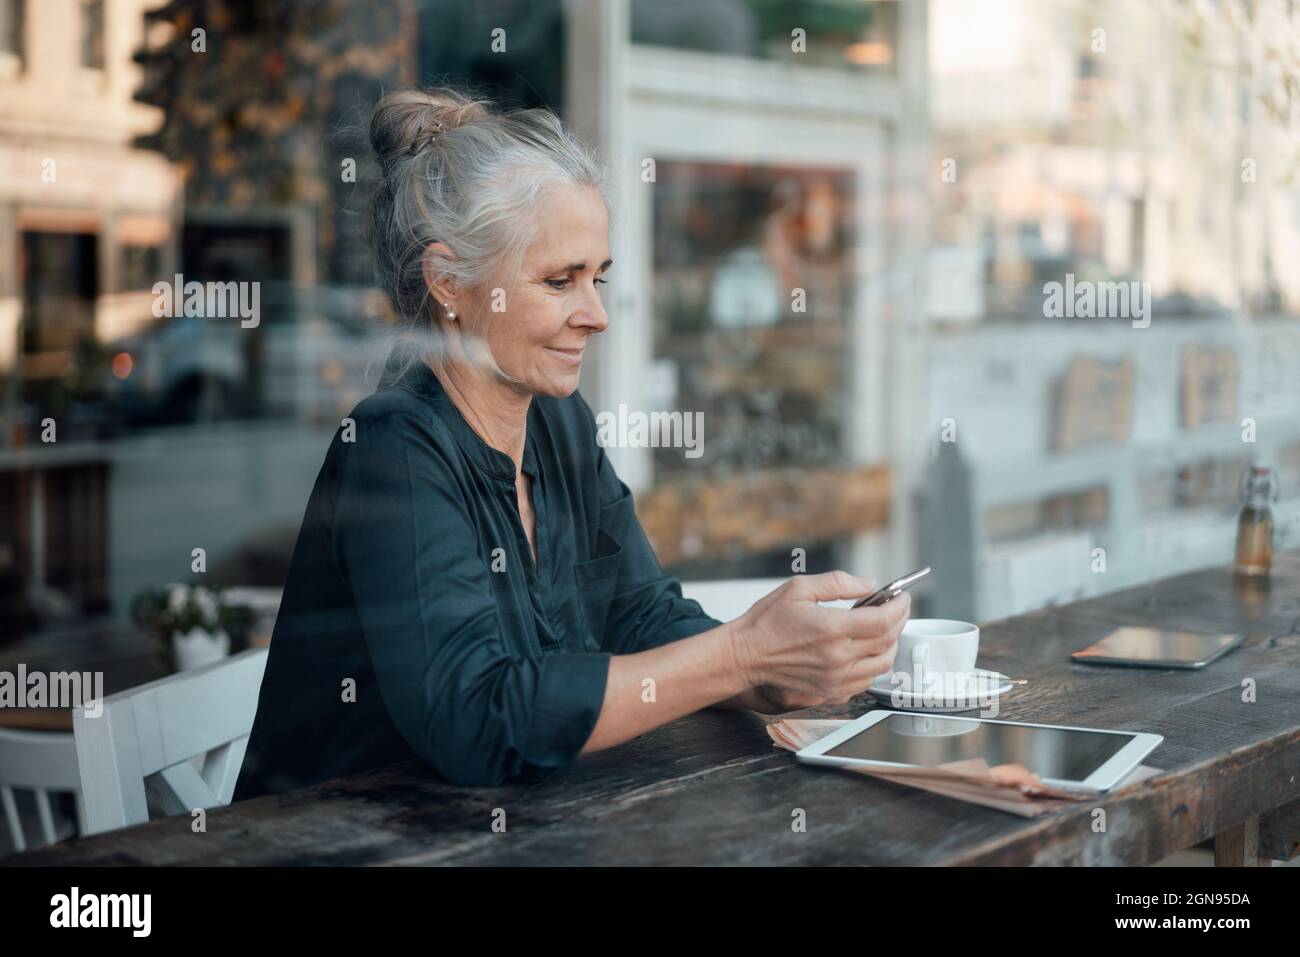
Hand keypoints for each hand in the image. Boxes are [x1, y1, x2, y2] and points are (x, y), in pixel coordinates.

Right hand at [730, 571, 909, 713]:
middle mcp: (838, 658)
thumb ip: (838, 583)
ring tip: (885, 630)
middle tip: (897, 609)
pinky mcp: (830, 693)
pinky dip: (874, 666)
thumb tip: (868, 584)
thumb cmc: (766, 623)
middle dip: (899, 621)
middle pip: (887, 642)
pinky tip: (867, 652)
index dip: (899, 607)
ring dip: (890, 645)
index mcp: (832, 629)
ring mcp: (835, 679)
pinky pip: (865, 682)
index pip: (883, 621)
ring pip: (882, 665)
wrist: (745, 656)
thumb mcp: (798, 588)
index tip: (902, 597)